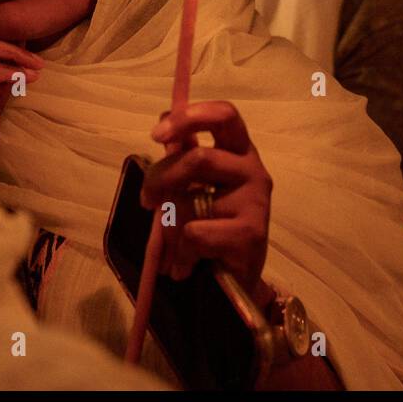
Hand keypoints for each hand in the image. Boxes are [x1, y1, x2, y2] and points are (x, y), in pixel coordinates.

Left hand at [142, 101, 272, 303]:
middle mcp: (252, 170)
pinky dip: (180, 253)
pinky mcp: (251, 233)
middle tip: (147, 200)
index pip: (225, 115)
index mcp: (239, 152)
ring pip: (193, 197)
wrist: (234, 286)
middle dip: (162, 177)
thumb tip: (164, 130)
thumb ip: (184, 158)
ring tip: (167, 244)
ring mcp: (255, 201)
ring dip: (168, 219)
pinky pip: (195, 233)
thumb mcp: (195, 189)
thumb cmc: (212, 230)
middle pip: (200, 156)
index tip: (157, 135)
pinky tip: (184, 266)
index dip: (190, 117)